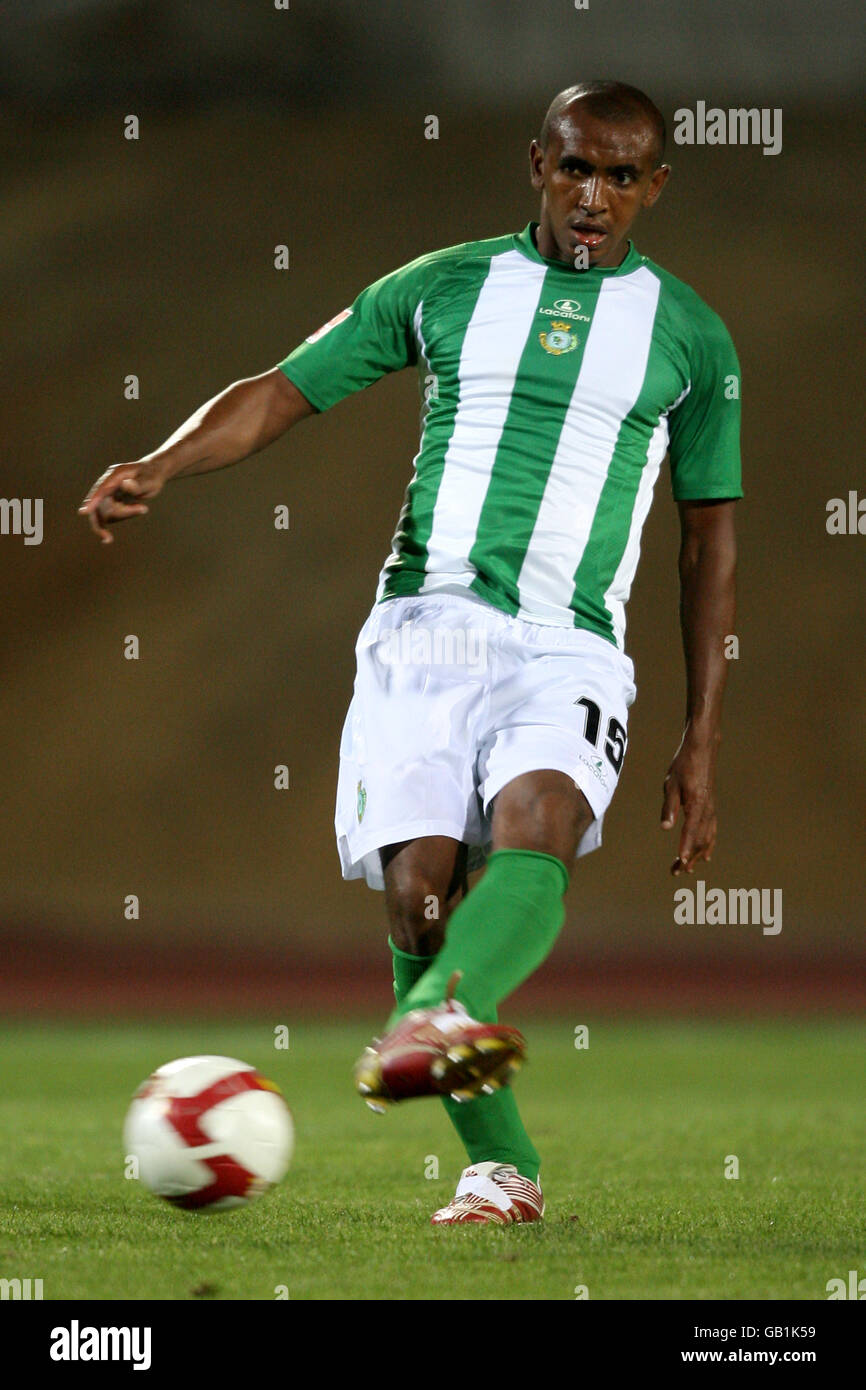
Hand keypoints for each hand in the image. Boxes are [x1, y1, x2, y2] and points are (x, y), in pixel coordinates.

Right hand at [78, 459, 166, 543]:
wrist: (154, 473)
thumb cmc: (152, 475)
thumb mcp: (149, 480)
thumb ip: (138, 484)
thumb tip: (125, 485)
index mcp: (115, 474)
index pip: (101, 489)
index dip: (92, 501)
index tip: (84, 512)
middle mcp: (109, 483)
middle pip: (97, 504)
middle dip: (100, 522)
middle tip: (107, 539)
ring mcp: (109, 493)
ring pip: (107, 512)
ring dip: (124, 514)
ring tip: (143, 508)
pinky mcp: (112, 500)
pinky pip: (113, 514)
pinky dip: (124, 514)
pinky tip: (139, 508)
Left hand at [660, 731, 718, 875]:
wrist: (702, 750)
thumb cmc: (684, 765)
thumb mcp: (671, 784)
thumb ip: (669, 807)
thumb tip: (665, 828)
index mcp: (696, 804)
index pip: (690, 830)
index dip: (685, 847)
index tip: (680, 862)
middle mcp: (707, 809)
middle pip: (699, 839)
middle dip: (688, 857)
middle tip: (677, 872)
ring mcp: (711, 809)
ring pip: (707, 837)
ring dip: (697, 854)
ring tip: (688, 869)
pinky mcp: (711, 807)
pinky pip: (712, 830)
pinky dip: (708, 844)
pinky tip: (705, 854)